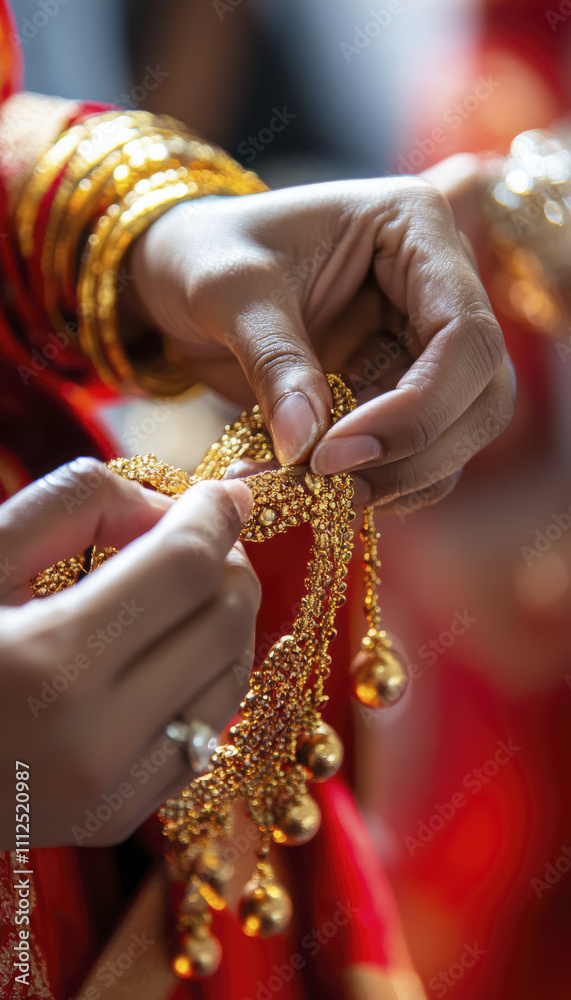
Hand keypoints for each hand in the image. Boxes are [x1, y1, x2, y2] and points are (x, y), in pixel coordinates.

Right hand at [0, 459, 257, 847]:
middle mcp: (91, 742)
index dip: (216, 518)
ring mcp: (109, 795)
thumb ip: (77, 505)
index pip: (184, 570)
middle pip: (223, 626)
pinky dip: (206, 681)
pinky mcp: (115, 821)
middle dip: (229, 565)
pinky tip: (173, 652)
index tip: (225, 493)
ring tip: (191, 589)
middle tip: (205, 538)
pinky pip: (205, 736)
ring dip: (228, 621)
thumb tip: (169, 507)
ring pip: (230, 684)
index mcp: (45, 662)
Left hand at [129, 177, 513, 509]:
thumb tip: (309, 447)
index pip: (464, 332)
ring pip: (461, 432)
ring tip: (318, 491)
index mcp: (414, 226)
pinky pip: (420, 452)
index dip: (418, 406)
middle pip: (483, 392)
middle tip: (334, 482)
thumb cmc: (202, 254)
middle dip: (417, 450)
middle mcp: (438, 284)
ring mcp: (424, 341)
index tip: (337, 452)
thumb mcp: (229, 292)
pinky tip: (323, 491)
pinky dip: (382, 482)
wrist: (181, 275)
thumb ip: (275, 362)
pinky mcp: (398, 387)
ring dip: (401, 477)